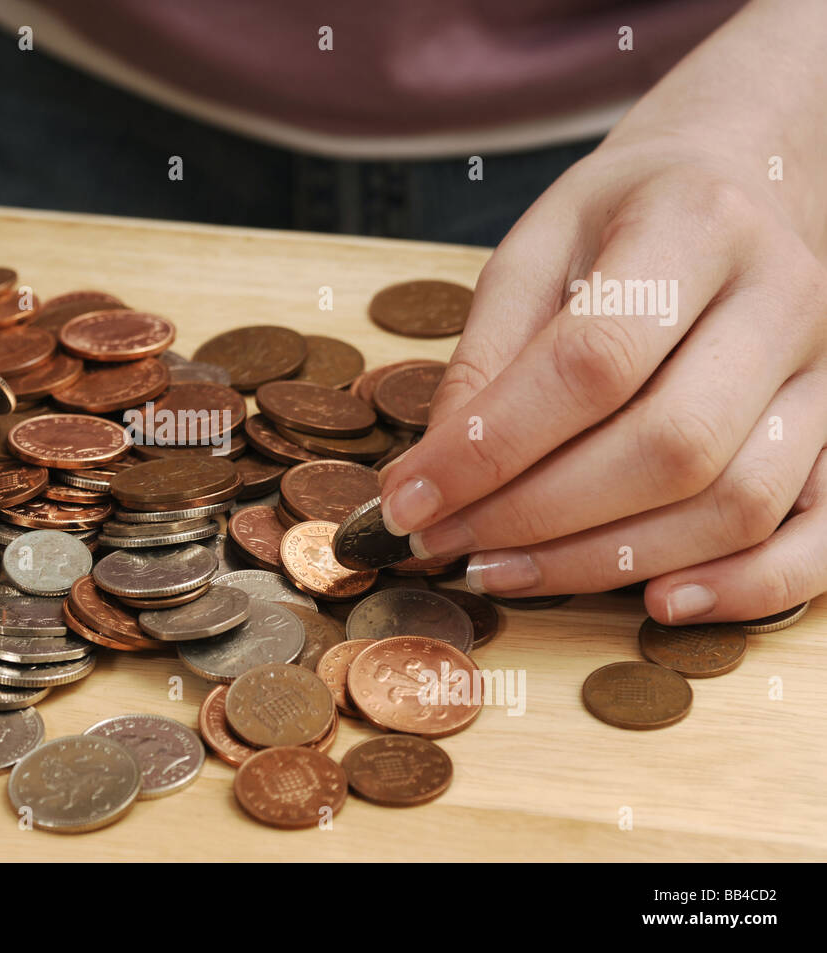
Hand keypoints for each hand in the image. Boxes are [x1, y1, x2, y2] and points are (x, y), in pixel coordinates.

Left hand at [379, 0, 826, 624]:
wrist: (742, 181)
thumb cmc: (621, 221)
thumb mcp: (533, 251)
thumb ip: (488, 357)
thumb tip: (438, 476)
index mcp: (693, 224)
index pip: (591, 362)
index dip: (490, 448)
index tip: (408, 500)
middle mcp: (784, 296)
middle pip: (668, 445)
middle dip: (536, 516)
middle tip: (446, 545)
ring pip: (736, 502)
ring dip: (608, 560)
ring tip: (504, 572)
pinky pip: (822, 535)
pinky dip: (748, 588)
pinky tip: (660, 604)